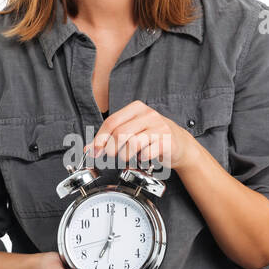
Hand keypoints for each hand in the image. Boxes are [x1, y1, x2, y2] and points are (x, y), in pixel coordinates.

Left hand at [82, 100, 199, 172]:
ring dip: (126, 156)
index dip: (100, 139)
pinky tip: (144, 158)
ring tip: (130, 158)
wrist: (179, 144)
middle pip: (120, 133)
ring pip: (133, 143)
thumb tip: (89, 148)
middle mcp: (148, 114)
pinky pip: (147, 153)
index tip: (95, 151)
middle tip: (114, 156)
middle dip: (112, 150)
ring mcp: (159, 127)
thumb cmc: (153, 137)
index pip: (112, 122)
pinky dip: (141, 160)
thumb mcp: (132, 131)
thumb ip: (110, 137)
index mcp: (136, 108)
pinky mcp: (167, 141)